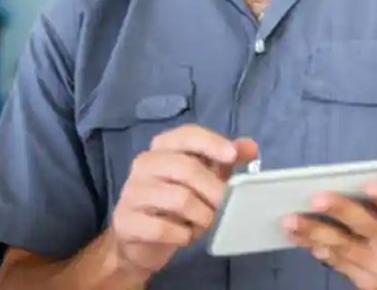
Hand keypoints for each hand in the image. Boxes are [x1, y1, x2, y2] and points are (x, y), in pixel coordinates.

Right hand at [107, 124, 257, 277]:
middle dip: (213, 189)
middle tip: (225, 206)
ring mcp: (132, 192)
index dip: (211, 143)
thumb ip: (224, 162)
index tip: (232, 156)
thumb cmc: (174, 205)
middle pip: (185, 168)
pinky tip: (184, 237)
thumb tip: (250, 147)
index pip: (186, 134)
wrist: (138, 241)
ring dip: (201, 216)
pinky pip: (162, 228)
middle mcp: (143, 164)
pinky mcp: (126, 221)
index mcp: (161, 148)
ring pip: (178, 199)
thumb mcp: (202, 179)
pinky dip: (182, 235)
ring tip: (204, 224)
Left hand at [283, 183, 376, 289]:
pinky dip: (322, 252)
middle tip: (317, 198)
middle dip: (342, 213)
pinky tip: (302, 239)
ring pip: (347, 250)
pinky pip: (343, 267)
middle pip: (370, 231)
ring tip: (290, 221)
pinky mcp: (372, 288)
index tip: (374, 184)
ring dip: (317, 234)